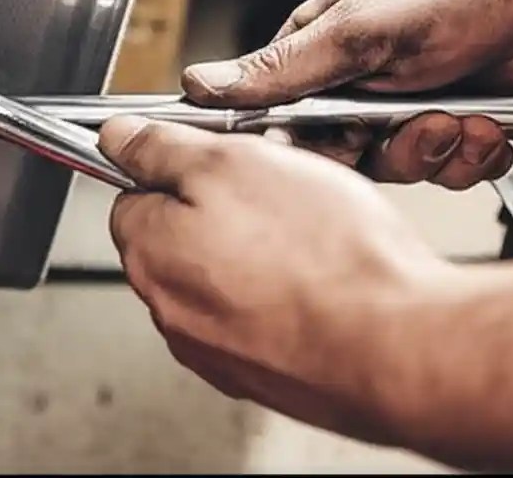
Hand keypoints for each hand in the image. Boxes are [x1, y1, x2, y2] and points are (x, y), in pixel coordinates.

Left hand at [97, 115, 457, 446]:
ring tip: (311, 239)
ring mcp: (212, 349)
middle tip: (278, 193)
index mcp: (147, 249)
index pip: (133, 194)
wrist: (396, 347)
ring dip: (256, 253)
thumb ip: (160, 148)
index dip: (181, 168)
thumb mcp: (231, 161)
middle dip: (222, 210)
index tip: (221, 160)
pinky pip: (261, 318)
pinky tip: (324, 283)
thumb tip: (116, 138)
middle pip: (179, 237)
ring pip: (222, 277)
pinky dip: (285, 298)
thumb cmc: (323, 256)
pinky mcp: (259, 374)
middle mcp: (168, 307)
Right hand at [181, 0, 512, 188]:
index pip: (274, 118)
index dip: (300, 144)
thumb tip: (201, 83)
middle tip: (415, 125)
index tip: (335, 143)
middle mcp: (355, 81)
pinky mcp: (450, 125)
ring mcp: (404, 104)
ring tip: (461, 120)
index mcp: (317, 52)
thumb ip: (282, 67)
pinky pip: (443, 172)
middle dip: (383, 149)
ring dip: (434, 152)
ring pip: (392, 168)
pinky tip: (486, 127)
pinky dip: (471, 157)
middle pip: (336, 155)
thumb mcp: (359, 31)